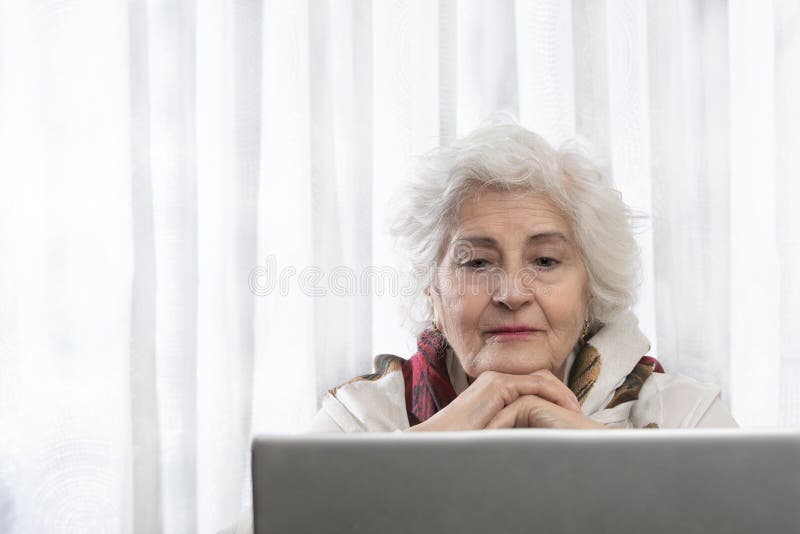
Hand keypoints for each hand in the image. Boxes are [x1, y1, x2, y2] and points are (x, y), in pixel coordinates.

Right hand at [406, 369, 587, 431]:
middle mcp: (495, 380)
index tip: (567, 418)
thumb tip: (527, 447)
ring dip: (562, 394)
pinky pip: (536, 384)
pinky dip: (555, 395)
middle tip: (578, 413)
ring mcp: (496, 379)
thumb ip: (507, 432)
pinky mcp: (498, 385)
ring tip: (576, 412)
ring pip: (541, 378)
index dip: (552, 398)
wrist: (438, 442)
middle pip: (539, 378)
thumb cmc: (459, 445)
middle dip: (561, 393)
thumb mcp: (491, 436)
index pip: (531, 386)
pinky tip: (566, 410)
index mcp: (492, 391)